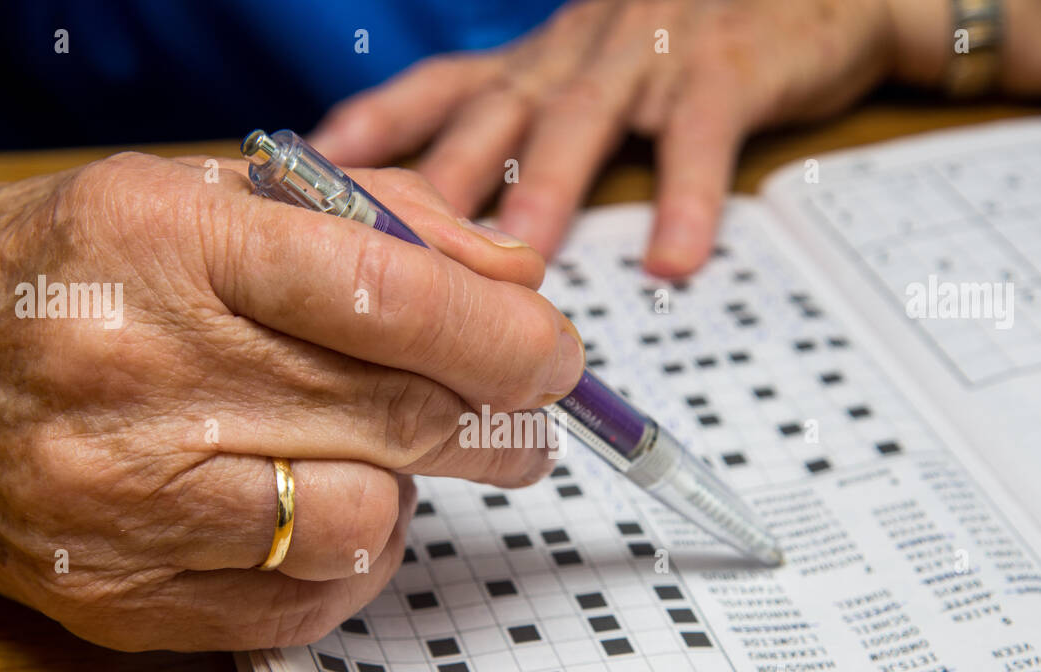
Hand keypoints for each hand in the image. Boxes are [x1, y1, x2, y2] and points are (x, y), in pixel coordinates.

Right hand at [0, 154, 582, 649]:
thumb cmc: (62, 269)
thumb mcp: (203, 196)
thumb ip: (373, 223)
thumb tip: (515, 282)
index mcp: (161, 244)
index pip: (379, 293)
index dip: (501, 335)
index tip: (554, 355)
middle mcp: (132, 374)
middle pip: (394, 417)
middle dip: (496, 422)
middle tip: (517, 417)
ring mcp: (116, 500)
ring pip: (362, 523)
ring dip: (411, 493)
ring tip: (380, 457)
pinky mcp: (114, 594)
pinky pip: (304, 605)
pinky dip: (349, 563)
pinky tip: (320, 513)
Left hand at [310, 0, 897, 276]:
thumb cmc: (686, 38)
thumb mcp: (589, 69)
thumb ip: (529, 123)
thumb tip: (455, 216)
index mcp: (540, 62)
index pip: (440, 89)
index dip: (376, 126)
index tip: (314, 171)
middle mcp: (577, 56)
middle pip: (492, 114)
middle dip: (438, 178)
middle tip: (392, 243)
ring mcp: (648, 59)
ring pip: (582, 123)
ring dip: (544, 191)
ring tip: (517, 265)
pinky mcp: (725, 71)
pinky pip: (701, 139)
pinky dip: (687, 200)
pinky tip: (674, 258)